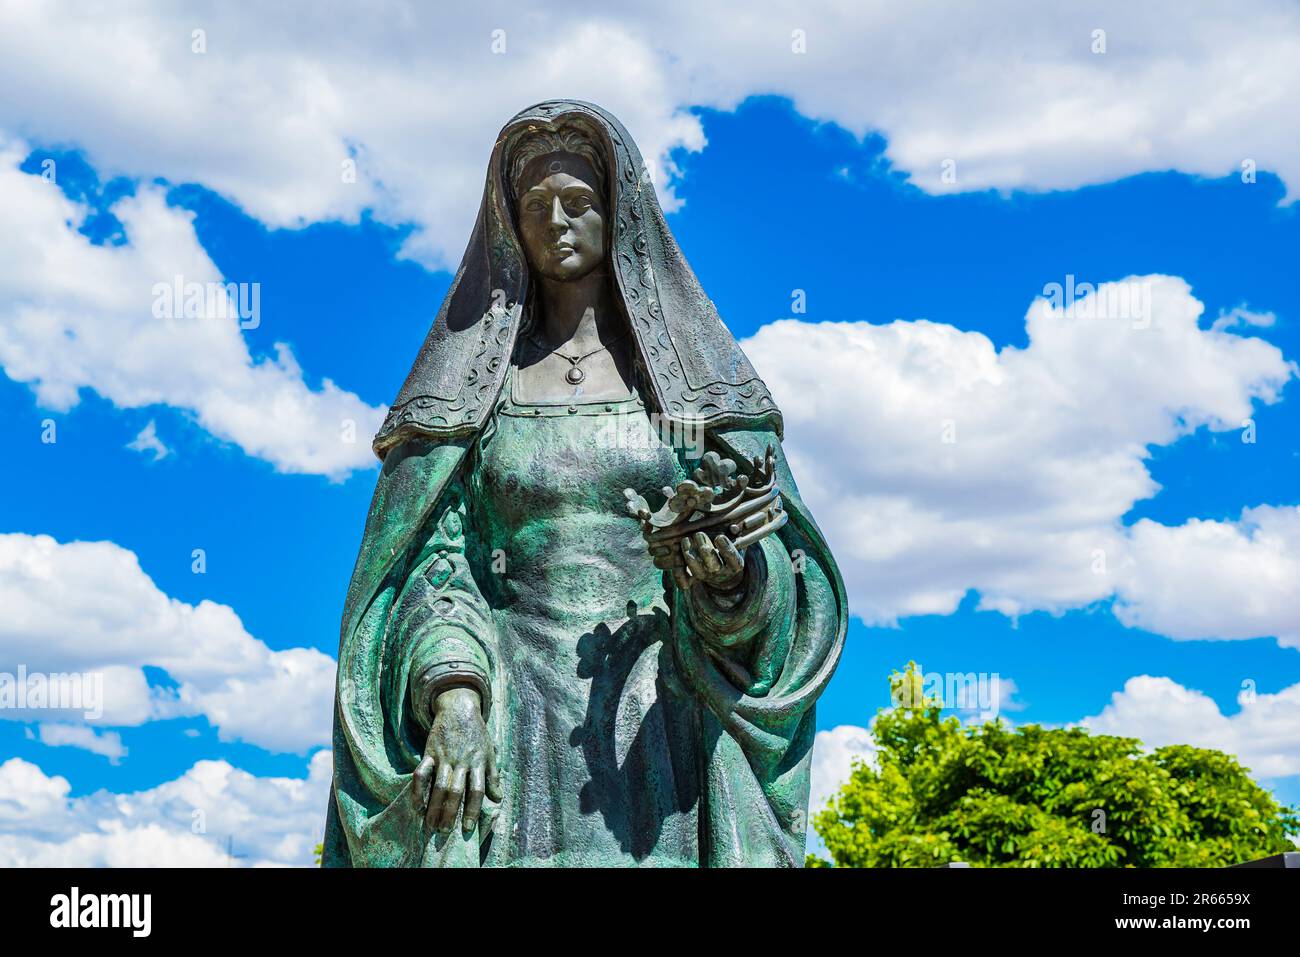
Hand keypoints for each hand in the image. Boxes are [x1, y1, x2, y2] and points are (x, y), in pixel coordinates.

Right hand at [413, 686, 500, 835]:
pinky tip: (417, 806)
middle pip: (456, 791)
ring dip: (434, 807)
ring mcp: (444, 757)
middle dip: (450, 813)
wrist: (459, 709)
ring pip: (439, 786)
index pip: (477, 790)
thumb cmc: (477, 734)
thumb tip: (498, 798)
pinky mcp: (430, 753)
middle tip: (445, 832)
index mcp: (478, 762)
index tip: (468, 828)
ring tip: (431, 825)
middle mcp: (461, 761)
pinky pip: (421, 773)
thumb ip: (493, 776)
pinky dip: (418, 790)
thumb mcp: (489, 752)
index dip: (473, 810)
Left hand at [680, 531, 744, 589]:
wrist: (722, 573)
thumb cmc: (728, 550)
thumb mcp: (736, 541)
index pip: (732, 558)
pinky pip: (685, 580)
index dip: (726, 548)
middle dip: (705, 550)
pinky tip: (676, 554)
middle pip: (713, 565)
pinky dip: (679, 570)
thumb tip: (733, 528)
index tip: (719, 537)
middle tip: (698, 534)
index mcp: (734, 564)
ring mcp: (706, 577)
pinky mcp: (694, 579)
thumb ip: (736, 533)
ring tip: (685, 540)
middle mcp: (720, 572)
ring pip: (697, 571)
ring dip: (690, 556)